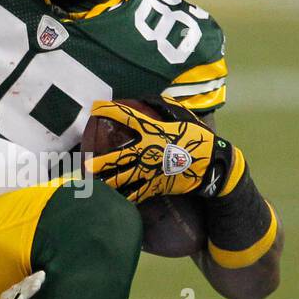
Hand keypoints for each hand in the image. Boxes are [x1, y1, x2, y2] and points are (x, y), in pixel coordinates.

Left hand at [84, 98, 240, 202]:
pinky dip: (124, 198)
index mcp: (154, 132)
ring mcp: (152, 171)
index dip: (109, 111)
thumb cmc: (198, 138)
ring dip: (107, 182)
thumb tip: (145, 98)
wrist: (214, 167)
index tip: (95, 107)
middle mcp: (149, 152)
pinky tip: (112, 201)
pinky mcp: (157, 186)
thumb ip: (163, 107)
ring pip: (124, 179)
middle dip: (100, 161)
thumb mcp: (183, 117)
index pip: (127, 118)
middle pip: (119, 156)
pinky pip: (137, 194)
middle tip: (84, 165)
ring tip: (92, 185)